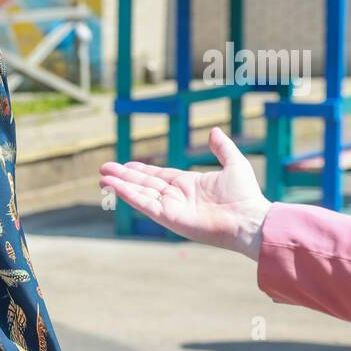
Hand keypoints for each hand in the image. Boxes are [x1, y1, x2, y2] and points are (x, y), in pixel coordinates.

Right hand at [99, 127, 271, 259]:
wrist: (248, 218)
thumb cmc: (245, 195)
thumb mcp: (234, 163)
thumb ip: (222, 148)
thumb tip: (214, 131)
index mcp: (188, 184)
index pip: (158, 176)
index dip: (140, 170)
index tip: (125, 165)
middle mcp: (176, 196)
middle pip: (143, 183)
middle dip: (123, 176)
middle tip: (104, 169)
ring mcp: (170, 207)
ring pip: (139, 193)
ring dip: (120, 185)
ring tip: (102, 178)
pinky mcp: (168, 217)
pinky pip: (143, 203)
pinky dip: (128, 195)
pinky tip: (114, 186)